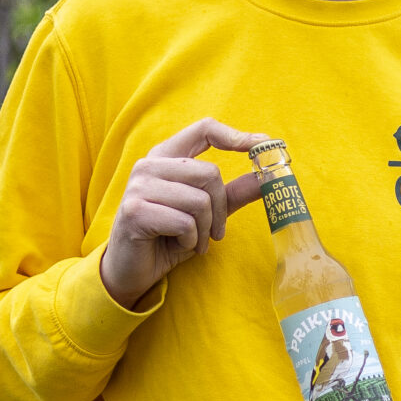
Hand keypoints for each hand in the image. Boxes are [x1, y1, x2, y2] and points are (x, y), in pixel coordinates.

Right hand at [99, 119, 269, 308]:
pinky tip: (177, 245)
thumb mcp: (205, 213)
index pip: (203, 129)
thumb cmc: (168, 238)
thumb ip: (232, 193)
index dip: (235, 135)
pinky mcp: (135, 211)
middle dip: (219, 209)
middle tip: (214, 232)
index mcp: (165, 157)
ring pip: (199, 201)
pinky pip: (185, 223)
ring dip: (204, 230)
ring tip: (191, 241)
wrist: (131, 271)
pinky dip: (190, 241)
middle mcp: (148, 165)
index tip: (262, 144)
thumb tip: (269, 178)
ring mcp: (138, 187)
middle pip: (209, 173)